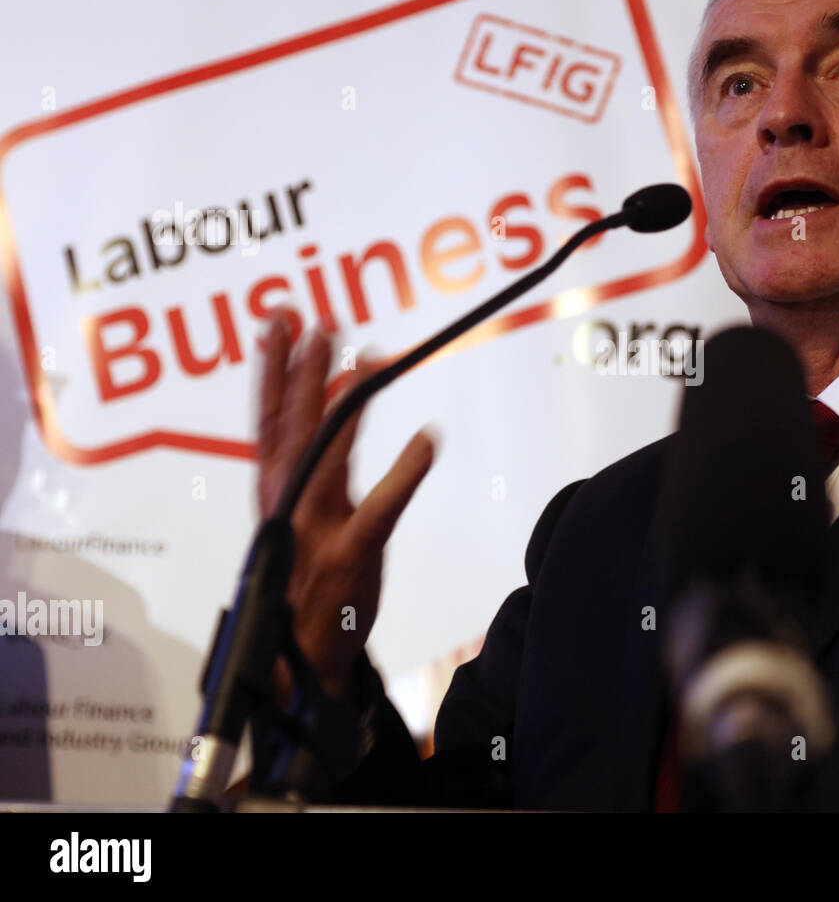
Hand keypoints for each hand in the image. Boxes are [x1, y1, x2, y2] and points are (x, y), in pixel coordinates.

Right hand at [256, 310, 434, 702]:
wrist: (295, 665)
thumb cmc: (301, 588)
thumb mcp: (296, 523)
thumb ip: (311, 463)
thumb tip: (331, 403)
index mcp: (272, 494)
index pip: (268, 420)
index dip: (271, 368)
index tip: (278, 322)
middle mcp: (286, 503)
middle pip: (290, 424)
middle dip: (297, 367)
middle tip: (312, 318)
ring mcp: (317, 528)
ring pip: (327, 453)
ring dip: (343, 402)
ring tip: (362, 357)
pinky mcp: (351, 554)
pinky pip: (381, 507)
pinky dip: (404, 473)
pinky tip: (426, 440)